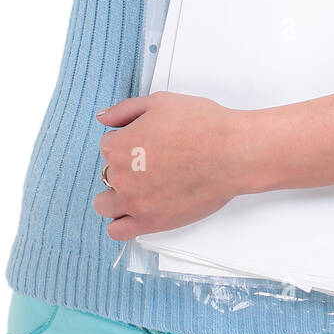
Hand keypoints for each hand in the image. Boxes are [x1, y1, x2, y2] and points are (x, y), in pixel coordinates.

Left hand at [94, 92, 252, 239]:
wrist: (231, 152)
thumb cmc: (201, 125)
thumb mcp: (159, 102)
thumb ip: (124, 110)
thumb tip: (103, 117)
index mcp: (119, 146)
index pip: (107, 145)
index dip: (127, 140)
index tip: (145, 142)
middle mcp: (121, 177)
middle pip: (108, 173)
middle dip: (126, 166)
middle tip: (152, 161)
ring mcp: (135, 203)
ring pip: (105, 205)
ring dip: (117, 195)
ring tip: (141, 187)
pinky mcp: (151, 222)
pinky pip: (118, 230)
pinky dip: (122, 221)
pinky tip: (139, 209)